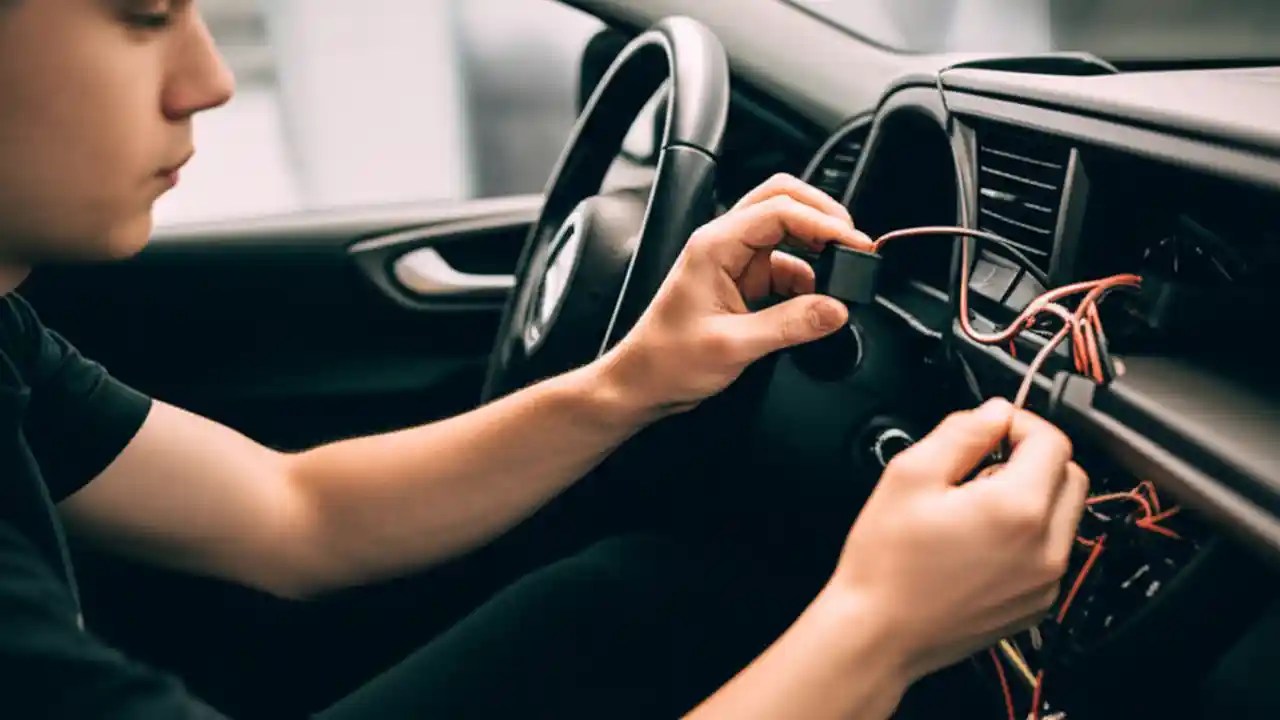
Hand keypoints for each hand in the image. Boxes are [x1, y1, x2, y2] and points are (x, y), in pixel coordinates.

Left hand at [598, 174, 871, 416]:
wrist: (644, 384)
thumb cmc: (668, 360)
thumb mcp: (733, 346)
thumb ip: (790, 325)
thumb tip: (835, 309)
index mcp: (715, 245)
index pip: (778, 209)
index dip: (822, 221)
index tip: (854, 243)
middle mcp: (725, 244)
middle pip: (783, 201)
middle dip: (823, 217)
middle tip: (855, 244)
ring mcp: (735, 262)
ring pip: (787, 233)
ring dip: (818, 248)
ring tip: (845, 273)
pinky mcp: (743, 284)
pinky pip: (785, 267)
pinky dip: (809, 278)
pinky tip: (821, 300)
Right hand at [823, 399, 1088, 682]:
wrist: (878, 634)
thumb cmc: (886, 562)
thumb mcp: (909, 475)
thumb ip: (961, 432)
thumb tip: (995, 412)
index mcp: (1017, 508)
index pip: (1052, 441)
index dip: (1020, 423)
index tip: (991, 429)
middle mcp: (1045, 547)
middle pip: (1070, 475)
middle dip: (1033, 458)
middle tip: (982, 465)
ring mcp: (1046, 581)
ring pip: (1065, 514)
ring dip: (1033, 496)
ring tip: (977, 507)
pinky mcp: (1038, 604)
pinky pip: (1051, 552)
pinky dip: (1029, 535)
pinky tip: (980, 542)